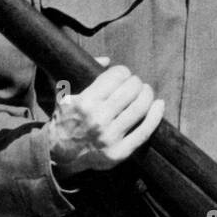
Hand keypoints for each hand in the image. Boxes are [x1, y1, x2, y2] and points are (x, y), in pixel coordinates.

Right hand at [46, 60, 163, 177]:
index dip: (123, 71)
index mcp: (84, 102)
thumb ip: (83, 73)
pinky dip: (156, 115)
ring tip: (145, 92)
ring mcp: (110, 137)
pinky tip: (158, 105)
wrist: (58, 156)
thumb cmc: (64, 121)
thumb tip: (107, 60)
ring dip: (147, 94)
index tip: (123, 74)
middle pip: (132, 89)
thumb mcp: (65, 95)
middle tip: (134, 83)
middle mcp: (98, 119)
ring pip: (141, 107)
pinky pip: (145, 131)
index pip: (116, 76)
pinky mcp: (119, 152)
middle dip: (136, 82)